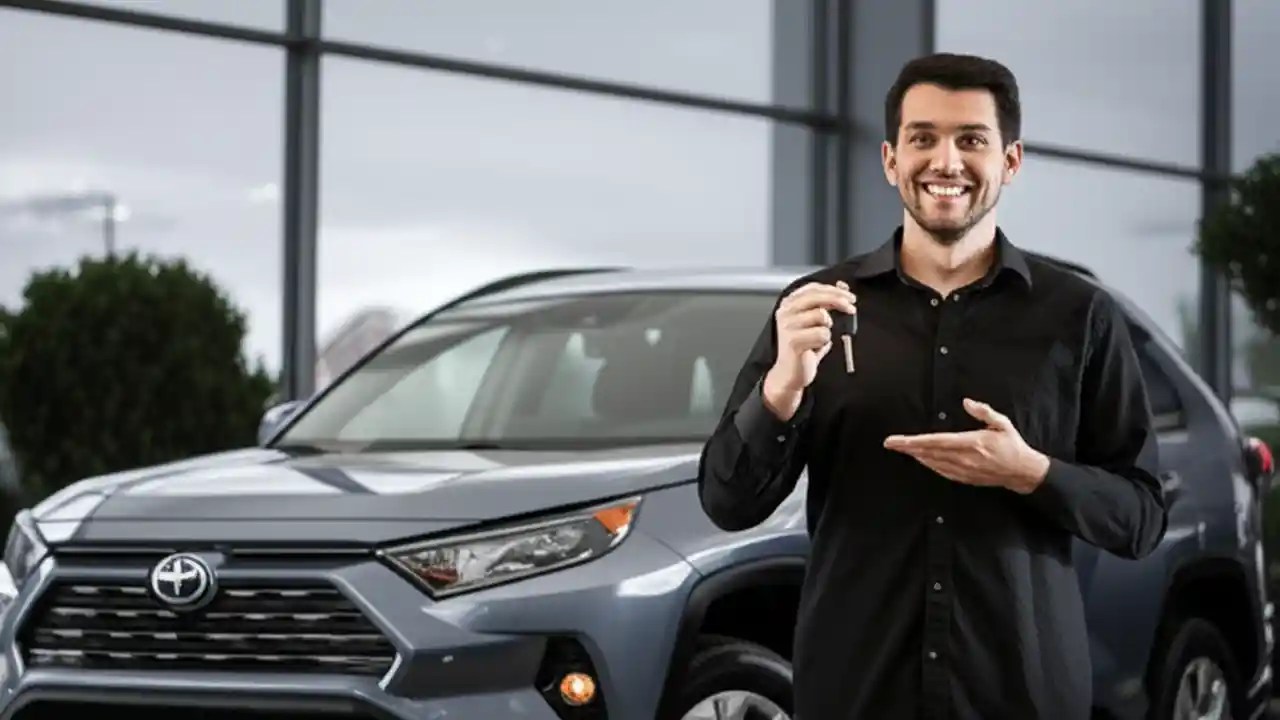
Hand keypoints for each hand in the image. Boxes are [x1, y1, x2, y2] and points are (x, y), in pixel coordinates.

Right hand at [763, 281, 855, 419]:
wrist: (790, 373)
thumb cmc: (802, 348)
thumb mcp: (814, 321)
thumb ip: (826, 303)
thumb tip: (842, 286)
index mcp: (788, 304)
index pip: (813, 288)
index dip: (834, 289)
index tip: (849, 296)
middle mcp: (785, 312)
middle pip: (817, 296)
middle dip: (838, 300)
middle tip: (852, 308)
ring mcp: (788, 326)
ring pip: (822, 316)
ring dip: (827, 328)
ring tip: (819, 338)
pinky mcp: (794, 341)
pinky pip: (822, 334)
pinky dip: (824, 342)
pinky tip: (815, 348)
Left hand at [882, 398, 1050, 493]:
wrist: (1022, 472)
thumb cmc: (1012, 445)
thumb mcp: (1002, 424)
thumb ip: (983, 412)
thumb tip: (966, 402)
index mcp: (972, 443)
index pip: (936, 441)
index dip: (914, 441)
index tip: (898, 440)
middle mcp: (964, 458)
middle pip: (929, 453)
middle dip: (908, 448)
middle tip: (890, 444)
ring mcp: (964, 470)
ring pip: (933, 463)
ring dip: (916, 456)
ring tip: (902, 449)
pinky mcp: (965, 478)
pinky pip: (942, 472)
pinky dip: (929, 465)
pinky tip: (921, 459)